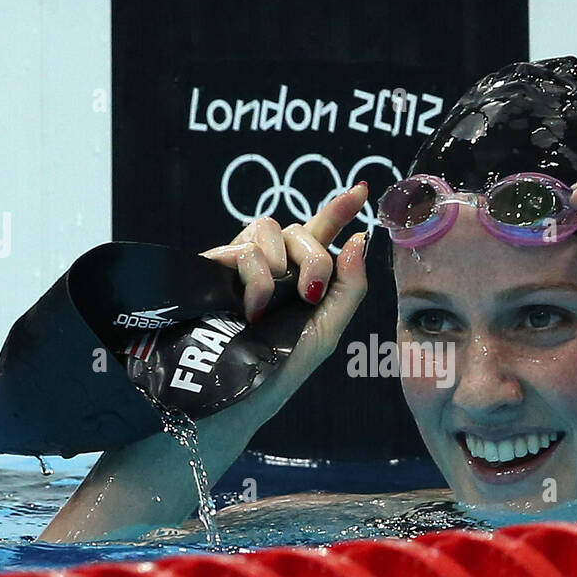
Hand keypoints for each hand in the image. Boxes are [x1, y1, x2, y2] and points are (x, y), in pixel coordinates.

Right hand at [194, 184, 370, 419]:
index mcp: (302, 276)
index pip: (321, 233)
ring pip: (268, 228)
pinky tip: (251, 309)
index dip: (339, 209)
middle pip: (300, 229)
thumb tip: (360, 239)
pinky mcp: (215, 266)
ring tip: (268, 306)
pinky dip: (256, 280)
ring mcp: (242, 263)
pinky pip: (245, 250)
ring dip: (279, 266)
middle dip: (313, 257)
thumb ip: (350, 285)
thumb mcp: (328, 328)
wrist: (241, 386)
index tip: (362, 189)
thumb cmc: (283, 365)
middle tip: (310, 294)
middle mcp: (273, 264)